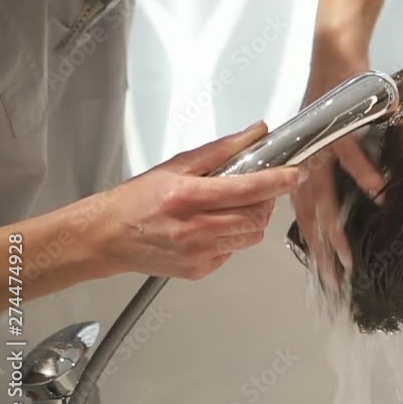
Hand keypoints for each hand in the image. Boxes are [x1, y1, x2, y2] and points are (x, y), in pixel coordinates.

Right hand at [97, 121, 303, 279]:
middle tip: (256, 190)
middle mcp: (193, 228)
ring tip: (229, 209)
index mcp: (187, 197)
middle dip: (265, 202)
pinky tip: (211, 228)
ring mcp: (197, 253)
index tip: (295, 175)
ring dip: (251, 220)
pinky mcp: (199, 269)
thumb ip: (221, 150)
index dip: (277, 181)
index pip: (247, 189)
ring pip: (250, 236)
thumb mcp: (176, 166)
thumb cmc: (136, 201)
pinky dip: (232, 238)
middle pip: (256, 216)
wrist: (107, 237)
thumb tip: (254, 134)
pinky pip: (233, 252)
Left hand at [291, 40, 384, 287]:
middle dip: (322, 250)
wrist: (334, 55)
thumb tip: (359, 196)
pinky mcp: (338, 124)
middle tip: (332, 279)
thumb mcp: (333, 137)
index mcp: (305, 166)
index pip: (306, 213)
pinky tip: (377, 193)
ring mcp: (320, 145)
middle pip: (311, 214)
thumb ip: (337, 166)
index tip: (325, 275)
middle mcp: (307, 160)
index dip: (314, 245)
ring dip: (336, 225)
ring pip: (324, 193)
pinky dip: (362, 173)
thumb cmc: (337, 99)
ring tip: (348, 254)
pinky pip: (349, 153)